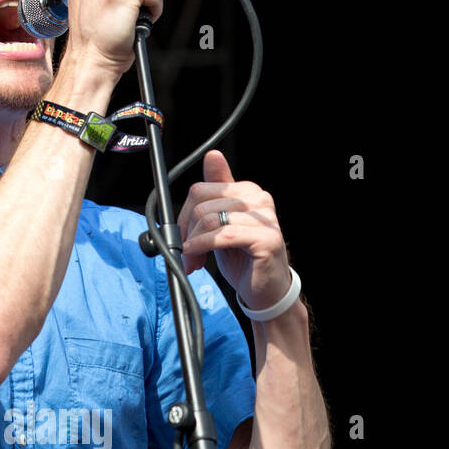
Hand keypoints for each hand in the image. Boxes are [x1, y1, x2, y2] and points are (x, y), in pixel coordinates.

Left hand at [176, 150, 292, 312]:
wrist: (266, 291)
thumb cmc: (244, 259)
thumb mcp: (223, 224)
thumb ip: (215, 195)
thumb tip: (212, 157)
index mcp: (248, 192)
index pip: (202, 190)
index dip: (184, 215)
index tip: (182, 237)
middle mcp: (259, 200)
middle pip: (203, 204)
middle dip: (186, 232)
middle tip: (185, 254)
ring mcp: (265, 219)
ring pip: (210, 219)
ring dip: (193, 244)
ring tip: (193, 261)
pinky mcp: (266, 239)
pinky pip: (224, 236)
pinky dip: (203, 246)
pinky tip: (196, 257)